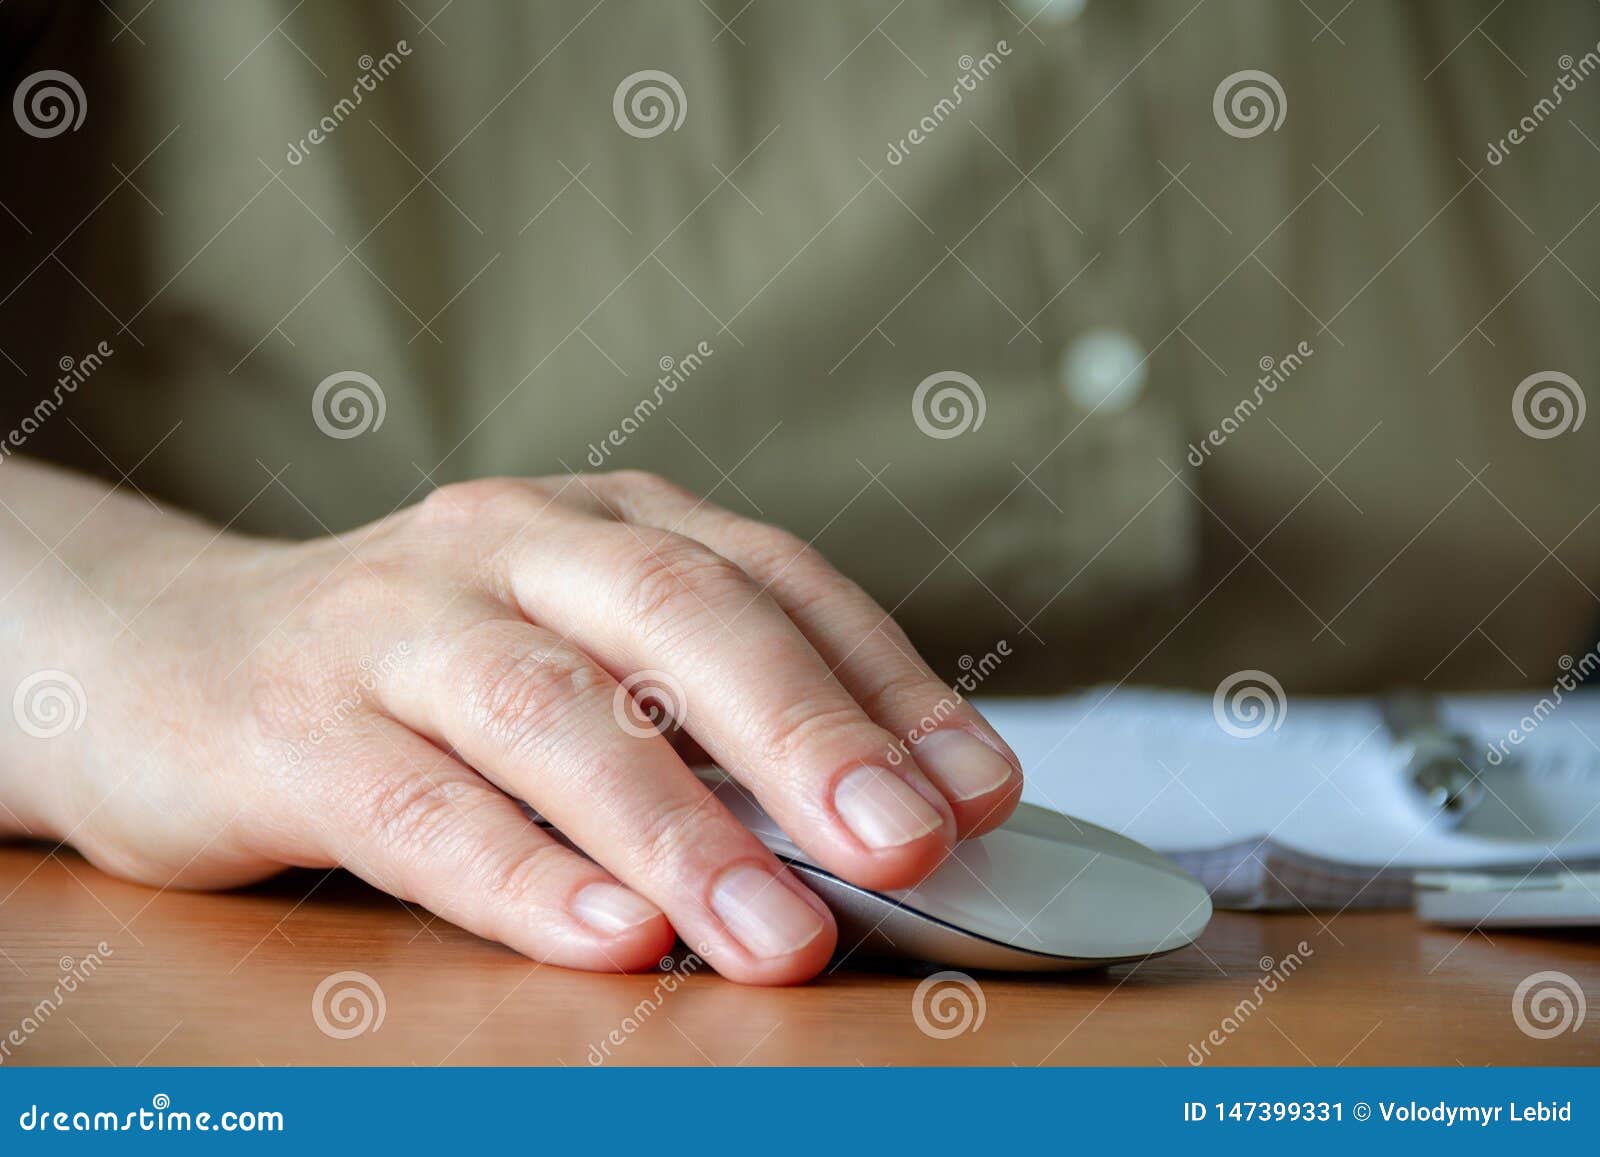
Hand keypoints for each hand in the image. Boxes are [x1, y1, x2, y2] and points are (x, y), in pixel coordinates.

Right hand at [2, 466, 1021, 983]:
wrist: (167, 656)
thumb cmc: (419, 679)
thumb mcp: (571, 659)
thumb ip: (698, 722)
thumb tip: (875, 825)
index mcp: (602, 522)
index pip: (774, 581)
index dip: (887, 683)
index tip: (981, 791)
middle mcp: (507, 542)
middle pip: (677, 618)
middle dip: (804, 735)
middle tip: (909, 845)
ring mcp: (394, 621)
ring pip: (556, 713)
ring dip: (681, 830)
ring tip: (777, 933)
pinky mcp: (289, 720)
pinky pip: (419, 802)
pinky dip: (523, 875)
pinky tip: (608, 938)